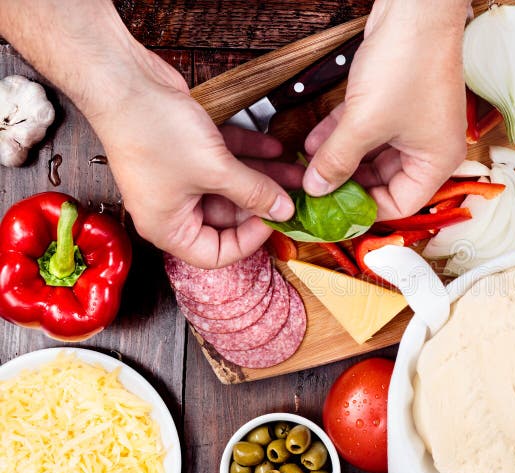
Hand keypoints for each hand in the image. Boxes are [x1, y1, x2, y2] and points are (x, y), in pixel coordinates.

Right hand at [0, 1, 300, 268]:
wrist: (122, 80)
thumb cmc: (154, 132)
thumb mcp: (215, 169)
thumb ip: (254, 193)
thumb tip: (284, 212)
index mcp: (169, 228)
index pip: (216, 254)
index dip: (249, 241)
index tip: (274, 221)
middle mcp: (173, 207)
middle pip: (228, 218)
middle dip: (263, 204)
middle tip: (296, 195)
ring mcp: (180, 178)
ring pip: (231, 187)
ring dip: (264, 178)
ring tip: (297, 171)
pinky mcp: (186, 152)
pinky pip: (223, 162)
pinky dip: (248, 155)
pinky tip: (275, 147)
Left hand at [303, 0, 468, 219]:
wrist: (415, 9)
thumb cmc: (407, 64)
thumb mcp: (364, 123)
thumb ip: (337, 160)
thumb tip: (316, 188)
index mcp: (436, 162)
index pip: (400, 205)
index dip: (364, 211)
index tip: (332, 214)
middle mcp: (428, 147)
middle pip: (384, 181)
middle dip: (346, 184)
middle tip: (315, 191)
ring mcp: (411, 124)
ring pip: (370, 155)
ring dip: (339, 160)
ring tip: (306, 167)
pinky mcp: (395, 104)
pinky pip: (366, 131)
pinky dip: (341, 137)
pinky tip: (312, 143)